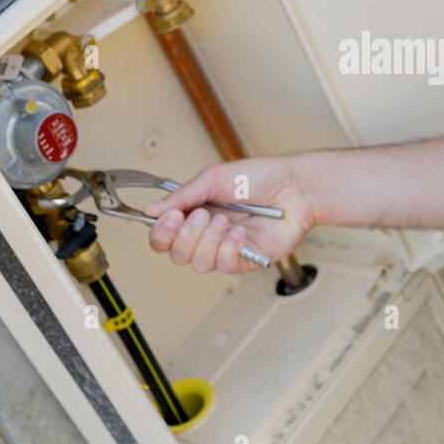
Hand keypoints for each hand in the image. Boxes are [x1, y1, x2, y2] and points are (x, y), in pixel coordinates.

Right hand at [142, 158, 317, 274]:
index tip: (169, 216)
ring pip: (198, 264)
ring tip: (226, 220)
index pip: (163, 236)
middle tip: (204, 213)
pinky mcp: (245, 260)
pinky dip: (229, 248)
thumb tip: (150, 210)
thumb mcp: (213, 178)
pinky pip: (224, 265)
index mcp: (194, 214)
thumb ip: (182, 196)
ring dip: (209, 241)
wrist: (293, 187)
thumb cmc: (259, 178)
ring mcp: (225, 250)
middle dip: (186, 235)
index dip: (160, 232)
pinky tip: (241, 232)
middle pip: (176, 255)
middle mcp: (206, 235)